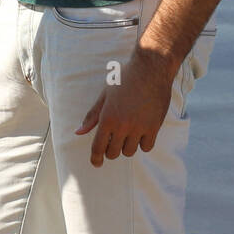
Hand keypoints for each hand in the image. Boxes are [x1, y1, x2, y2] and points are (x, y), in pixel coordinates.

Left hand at [74, 48, 175, 167]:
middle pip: (114, 152)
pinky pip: (146, 147)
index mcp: (107, 118)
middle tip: (111, 141)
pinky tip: (139, 133)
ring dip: (125, 146)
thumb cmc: (124, 79)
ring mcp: (140, 128)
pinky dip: (142, 144)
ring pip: (130, 151)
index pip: (99, 146)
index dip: (96, 157)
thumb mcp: (104, 95)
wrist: (150, 70)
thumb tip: (78, 132)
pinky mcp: (154, 127)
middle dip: (110, 150)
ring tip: (125, 134)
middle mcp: (123, 126)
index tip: (96, 163)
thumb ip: (92, 116)